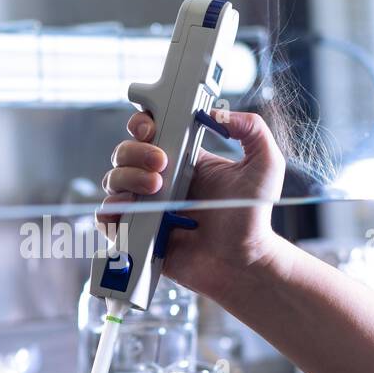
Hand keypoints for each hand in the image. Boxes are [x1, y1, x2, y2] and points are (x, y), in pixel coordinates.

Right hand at [96, 109, 285, 304]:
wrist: (243, 261)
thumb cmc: (253, 217)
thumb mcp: (265, 164)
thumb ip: (252, 129)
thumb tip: (220, 111)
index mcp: (183, 159)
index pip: (150, 130)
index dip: (142, 123)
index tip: (154, 128)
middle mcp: (160, 180)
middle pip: (124, 152)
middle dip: (136, 151)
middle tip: (161, 163)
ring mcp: (147, 206)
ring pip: (113, 179)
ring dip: (127, 177)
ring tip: (156, 188)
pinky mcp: (138, 233)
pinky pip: (108, 217)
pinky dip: (110, 209)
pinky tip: (131, 207)